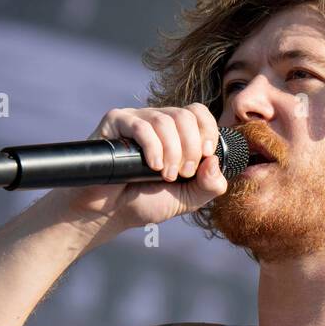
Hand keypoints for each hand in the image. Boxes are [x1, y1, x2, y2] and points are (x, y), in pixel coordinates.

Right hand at [57, 104, 228, 230]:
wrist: (110, 213)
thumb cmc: (146, 203)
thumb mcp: (189, 199)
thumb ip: (211, 185)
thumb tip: (214, 161)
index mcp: (177, 133)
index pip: (198, 113)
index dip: (207, 132)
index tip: (204, 157)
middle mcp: (157, 121)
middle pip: (185, 115)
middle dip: (190, 148)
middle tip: (180, 174)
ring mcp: (136, 119)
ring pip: (165, 120)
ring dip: (172, 152)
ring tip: (164, 175)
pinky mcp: (115, 123)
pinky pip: (141, 126)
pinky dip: (153, 148)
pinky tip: (152, 166)